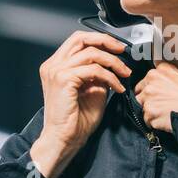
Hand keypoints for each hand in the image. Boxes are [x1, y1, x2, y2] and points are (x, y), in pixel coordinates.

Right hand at [32, 30, 131, 177]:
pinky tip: (117, 87)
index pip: (77, 41)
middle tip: (122, 51)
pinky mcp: (63, 79)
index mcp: (56, 66)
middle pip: (81, 38)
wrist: (64, 139)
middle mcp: (53, 65)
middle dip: (106, 41)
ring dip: (113, 63)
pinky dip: (110, 77)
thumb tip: (112, 64)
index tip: (117, 48)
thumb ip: (98, 74)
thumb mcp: (91, 90)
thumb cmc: (75, 121)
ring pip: (91, 53)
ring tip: (124, 74)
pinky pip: (94, 70)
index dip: (99, 40)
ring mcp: (56, 71)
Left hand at [133, 60, 177, 132]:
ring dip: (152, 115)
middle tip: (164, 108)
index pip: (145, 81)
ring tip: (168, 115)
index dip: (151, 91)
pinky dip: (156, 124)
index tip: (158, 97)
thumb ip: (169, 79)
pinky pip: (148, 121)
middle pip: (140, 95)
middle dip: (149, 103)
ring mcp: (149, 97)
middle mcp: (152, 81)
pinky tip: (168, 122)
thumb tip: (163, 86)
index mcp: (161, 70)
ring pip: (143, 109)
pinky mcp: (150, 113)